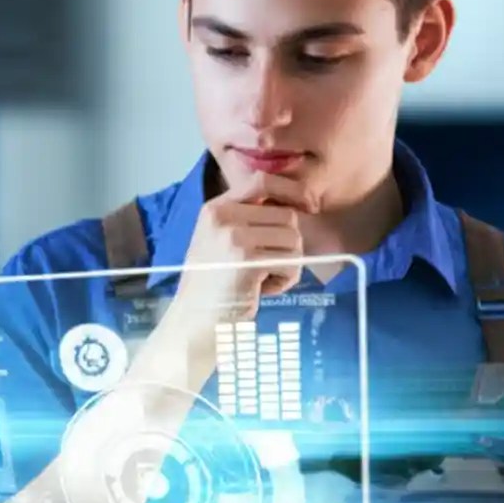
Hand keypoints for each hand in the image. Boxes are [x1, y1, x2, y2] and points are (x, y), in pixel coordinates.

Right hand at [173, 171, 317, 322]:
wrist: (194, 322)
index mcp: (215, 208)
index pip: (262, 180)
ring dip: (288, 264)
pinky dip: (285, 281)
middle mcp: (223, 217)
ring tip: (262, 280)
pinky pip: (291, 263)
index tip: (309, 207)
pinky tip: (261, 291)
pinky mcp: (248, 261)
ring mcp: (235, 237)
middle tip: (269, 267)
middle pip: (287, 216)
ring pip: (294, 240)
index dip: (293, 190)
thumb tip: (296, 204)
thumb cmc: (213, 285)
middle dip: (289, 244)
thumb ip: (247, 218)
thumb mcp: (220, 239)